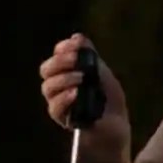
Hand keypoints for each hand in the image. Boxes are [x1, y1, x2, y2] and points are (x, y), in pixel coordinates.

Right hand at [39, 34, 130, 154]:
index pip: (56, 56)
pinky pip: (54, 107)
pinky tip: (76, 93)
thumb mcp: (103, 73)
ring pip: (47, 87)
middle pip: (46, 69)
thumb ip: (90, 56)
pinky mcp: (62, 119)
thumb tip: (77, 36)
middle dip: (59, 61)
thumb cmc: (110, 100)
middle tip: (75, 59)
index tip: (77, 44)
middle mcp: (59, 87)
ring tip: (81, 78)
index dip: (63, 48)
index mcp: (67, 72)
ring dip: (64, 78)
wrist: (117, 125)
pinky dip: (64, 97)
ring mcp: (59, 103)